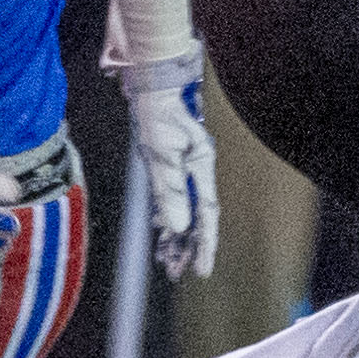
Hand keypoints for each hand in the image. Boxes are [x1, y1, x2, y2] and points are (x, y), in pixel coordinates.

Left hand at [120, 50, 218, 279]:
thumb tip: (176, 227)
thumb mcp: (161, 154)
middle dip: (188, 247)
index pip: (207, 215)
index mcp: (201, 169)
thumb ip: (169, 191)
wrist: (152, 86)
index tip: (202, 269)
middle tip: (177, 272)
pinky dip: (167, 217)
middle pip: (196, 218)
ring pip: (184, 210)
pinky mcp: (172, 164)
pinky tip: (160, 229)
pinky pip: (173, 198)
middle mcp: (197, 171)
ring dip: (175, 236)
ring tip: (166, 260)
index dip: (205, 244)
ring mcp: (185, 168)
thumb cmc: (159, 114)